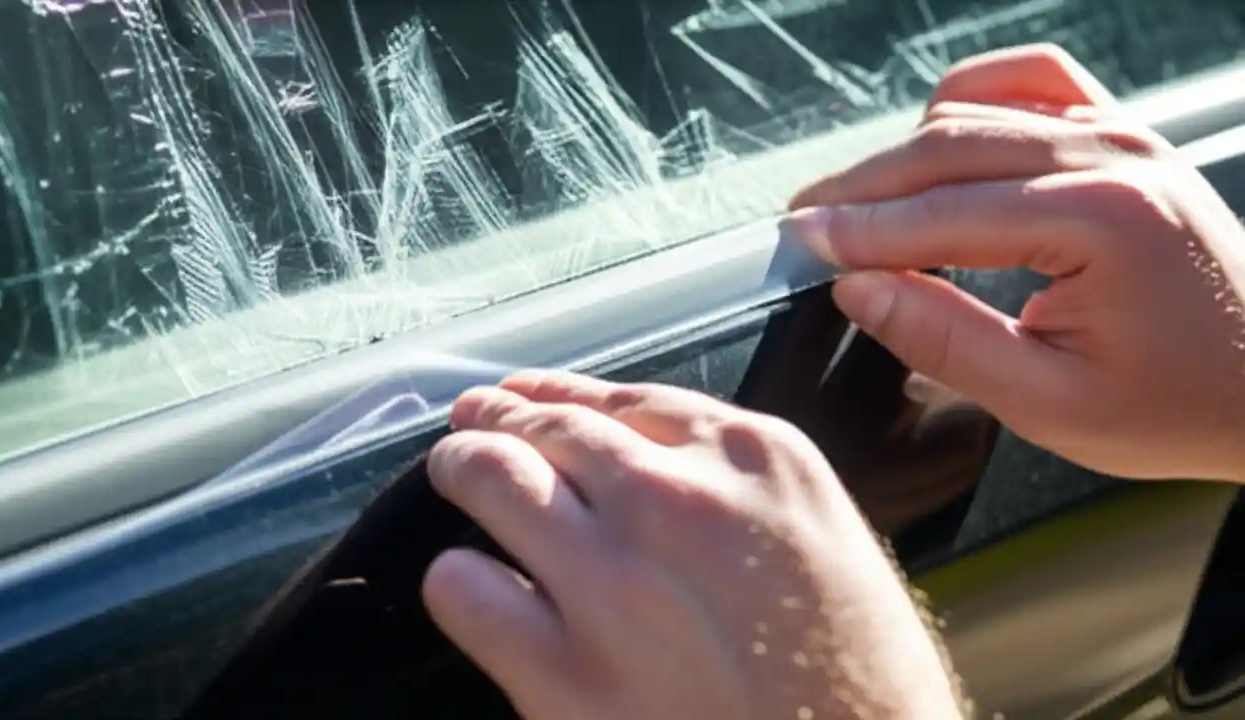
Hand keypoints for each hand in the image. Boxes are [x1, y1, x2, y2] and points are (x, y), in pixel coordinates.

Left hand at [423, 372, 962, 719]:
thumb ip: (740, 490)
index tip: (525, 393)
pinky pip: (465, 589)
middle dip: (500, 419)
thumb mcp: (827, 543)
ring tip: (456, 477)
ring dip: (464, 470)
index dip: (559, 393)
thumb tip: (649, 466)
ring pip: (493, 478)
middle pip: (551, 427)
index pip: (626, 399)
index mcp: (758, 462)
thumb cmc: (862, 685)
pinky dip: (461, 580)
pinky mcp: (564, 674)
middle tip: (472, 423)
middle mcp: (678, 502)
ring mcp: (615, 583)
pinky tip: (475, 587)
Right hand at [786, 44, 1244, 482]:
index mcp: (1101, 221)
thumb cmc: (1178, 403)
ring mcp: (1120, 134)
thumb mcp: (1049, 404)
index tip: (799, 246)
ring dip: (902, 153)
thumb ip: (945, 342)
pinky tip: (934, 139)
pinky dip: (967, 101)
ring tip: (854, 201)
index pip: (942, 213)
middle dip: (862, 188)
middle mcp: (1112, 156)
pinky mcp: (1120, 134)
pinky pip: (1029, 82)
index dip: (859, 231)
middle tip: (804, 223)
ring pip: (974, 110)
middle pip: (945, 147)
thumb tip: (860, 291)